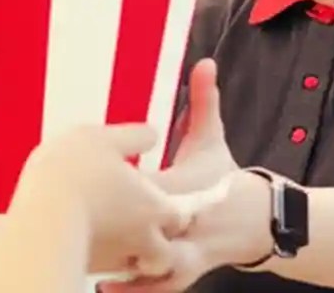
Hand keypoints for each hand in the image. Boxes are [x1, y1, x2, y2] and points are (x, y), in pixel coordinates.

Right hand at [14, 123, 189, 276]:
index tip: (162, 200)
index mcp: (154, 206)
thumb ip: (135, 137)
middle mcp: (141, 239)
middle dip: (157, 243)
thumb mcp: (106, 138)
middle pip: (163, 252)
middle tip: (141, 226)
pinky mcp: (88, 269)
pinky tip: (84, 241)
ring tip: (113, 238)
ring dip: (129, 254)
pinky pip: (103, 269)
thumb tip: (151, 134)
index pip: (179, 216)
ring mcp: (114, 259)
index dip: (172, 210)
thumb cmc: (75, 174)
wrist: (40, 219)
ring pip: (133, 264)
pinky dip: (100, 258)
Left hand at [102, 59, 271, 291]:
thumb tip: (205, 62)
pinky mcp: (181, 274)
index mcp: (190, 186)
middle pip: (149, 229)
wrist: (255, 220)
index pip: (156, 186)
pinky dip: (131, 289)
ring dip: (121, 262)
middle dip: (117, 227)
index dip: (125, 184)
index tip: (94, 173)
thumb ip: (204, 101)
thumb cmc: (224, 176)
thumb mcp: (213, 137)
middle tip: (78, 220)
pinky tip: (101, 286)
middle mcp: (188, 223)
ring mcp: (185, 253)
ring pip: (152, 264)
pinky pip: (155, 287)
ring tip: (85, 256)